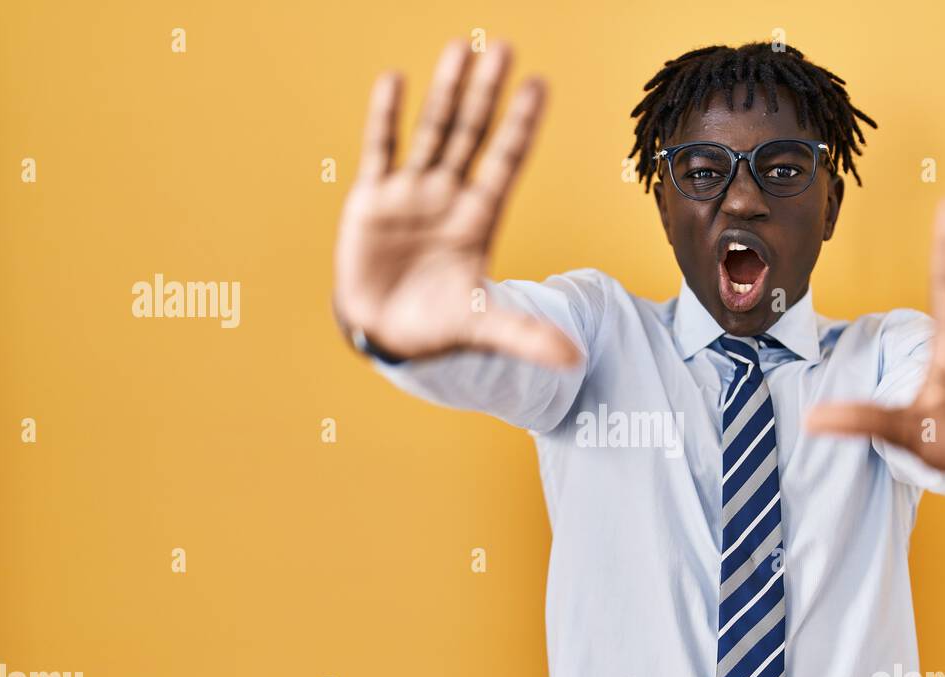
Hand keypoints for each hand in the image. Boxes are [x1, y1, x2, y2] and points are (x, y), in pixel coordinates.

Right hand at [332, 39, 578, 366]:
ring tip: (459, 48)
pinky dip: (385, 118)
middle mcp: (449, 197)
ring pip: (430, 133)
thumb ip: (525, 336)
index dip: (521, 126)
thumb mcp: (484, 328)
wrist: (385, 332)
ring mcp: (411, 193)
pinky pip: (380, 151)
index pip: (505, 163)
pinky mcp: (371, 199)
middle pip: (472, 135)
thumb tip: (573, 359)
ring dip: (444, 93)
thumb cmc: (438, 326)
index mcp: (479, 220)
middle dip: (487, 95)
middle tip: (504, 48)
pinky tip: (394, 80)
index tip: (540, 85)